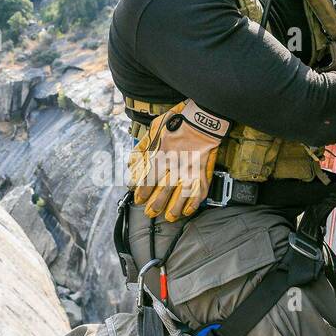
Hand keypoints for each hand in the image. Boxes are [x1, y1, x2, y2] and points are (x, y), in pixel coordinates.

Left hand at [129, 99, 229, 220]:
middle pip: (163, 190)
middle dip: (156, 204)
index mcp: (161, 155)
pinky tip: (189, 210)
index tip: (138, 199)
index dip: (142, 192)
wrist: (201, 119)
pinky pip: (200, 190)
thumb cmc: (176, 122)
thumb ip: (142, 147)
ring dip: (175, 208)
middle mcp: (175, 165)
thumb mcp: (154, 130)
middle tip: (150, 213)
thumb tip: (133, 162)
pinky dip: (195, 202)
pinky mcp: (202, 171)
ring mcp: (190, 170)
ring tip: (169, 217)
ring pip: (181, 195)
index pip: (148, 179)